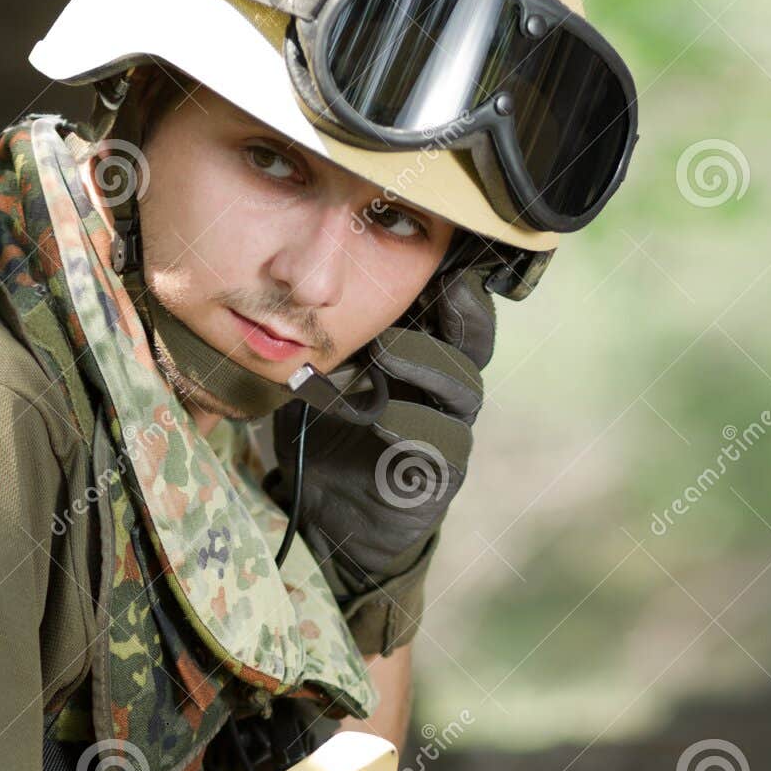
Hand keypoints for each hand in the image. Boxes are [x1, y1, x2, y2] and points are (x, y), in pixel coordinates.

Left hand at [268, 267, 495, 597]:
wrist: (329, 519)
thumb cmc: (326, 440)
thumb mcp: (317, 381)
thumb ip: (324, 339)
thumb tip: (298, 285)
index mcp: (421, 359)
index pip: (450, 312)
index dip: (450, 282)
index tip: (433, 252)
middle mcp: (443, 391)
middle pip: (472, 341)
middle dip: (457, 310)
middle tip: (433, 284)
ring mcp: (449, 433)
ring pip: (463, 388)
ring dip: (427, 363)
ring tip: (384, 349)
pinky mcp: (441, 477)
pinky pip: (443, 446)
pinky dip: (415, 428)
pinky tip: (384, 418)